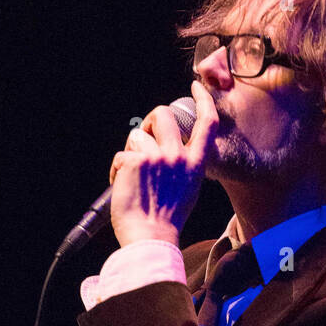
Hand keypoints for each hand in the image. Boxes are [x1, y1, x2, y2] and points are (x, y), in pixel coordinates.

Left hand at [107, 79, 217, 247]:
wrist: (150, 238)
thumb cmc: (166, 220)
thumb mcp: (189, 188)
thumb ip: (185, 164)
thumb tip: (171, 148)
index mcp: (196, 163)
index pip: (207, 122)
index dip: (202, 100)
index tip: (196, 87)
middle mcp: (178, 156)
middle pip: (164, 114)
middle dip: (151, 120)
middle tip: (144, 139)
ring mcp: (156, 157)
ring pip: (137, 135)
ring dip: (131, 152)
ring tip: (133, 176)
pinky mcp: (134, 162)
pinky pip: (121, 155)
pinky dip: (118, 170)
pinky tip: (123, 186)